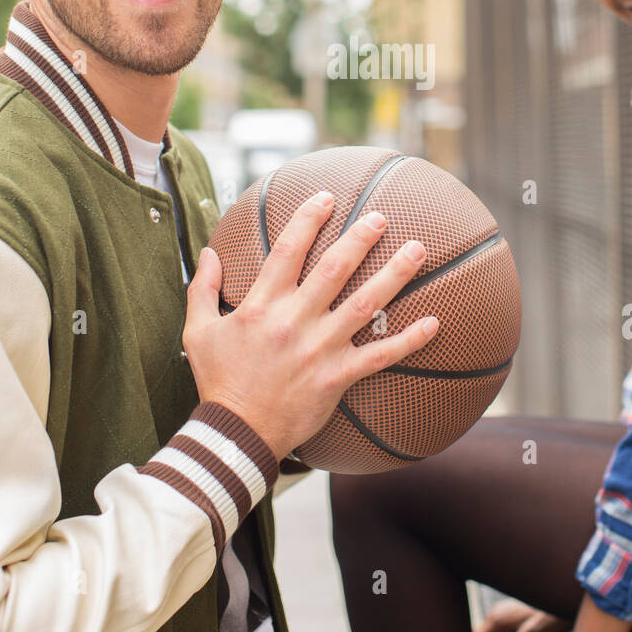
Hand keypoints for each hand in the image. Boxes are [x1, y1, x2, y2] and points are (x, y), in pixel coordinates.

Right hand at [182, 191, 437, 460]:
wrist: (236, 434)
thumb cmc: (218, 381)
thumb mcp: (197, 331)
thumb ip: (203, 288)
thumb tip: (208, 252)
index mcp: (262, 304)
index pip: (288, 250)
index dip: (308, 219)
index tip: (326, 198)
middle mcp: (295, 320)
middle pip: (334, 269)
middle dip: (360, 238)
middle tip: (381, 216)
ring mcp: (319, 348)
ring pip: (365, 305)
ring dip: (394, 275)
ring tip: (417, 251)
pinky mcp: (338, 377)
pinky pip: (380, 356)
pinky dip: (409, 340)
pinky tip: (434, 323)